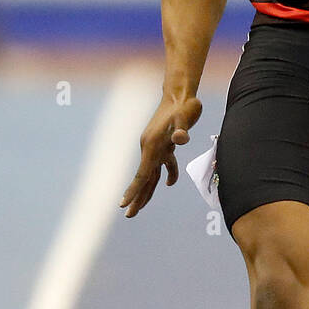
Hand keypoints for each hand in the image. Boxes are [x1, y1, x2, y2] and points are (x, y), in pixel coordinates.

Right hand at [119, 95, 201, 217]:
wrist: (181, 94)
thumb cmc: (183, 105)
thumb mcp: (185, 116)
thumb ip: (182, 129)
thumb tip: (180, 139)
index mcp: (151, 145)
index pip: (141, 174)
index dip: (133, 190)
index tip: (123, 204)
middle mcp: (150, 148)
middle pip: (143, 178)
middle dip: (136, 197)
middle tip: (128, 215)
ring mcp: (157, 147)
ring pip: (151, 174)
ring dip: (147, 191)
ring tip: (139, 208)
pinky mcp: (165, 145)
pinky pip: (164, 164)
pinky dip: (168, 174)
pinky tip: (170, 183)